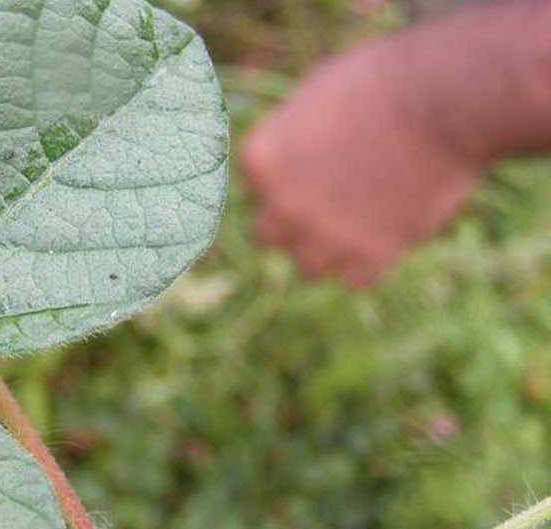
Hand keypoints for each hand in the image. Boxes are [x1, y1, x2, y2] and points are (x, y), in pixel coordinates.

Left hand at [241, 39, 482, 287]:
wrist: (442, 102)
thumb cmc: (382, 79)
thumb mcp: (316, 90)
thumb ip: (292, 131)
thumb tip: (291, 145)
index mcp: (260, 161)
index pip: (256, 186)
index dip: (289, 174)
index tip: (321, 158)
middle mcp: (280, 206)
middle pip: (270, 234)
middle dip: (297, 220)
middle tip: (334, 198)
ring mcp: (322, 236)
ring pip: (309, 265)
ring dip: (330, 248)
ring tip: (364, 218)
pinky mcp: (368, 257)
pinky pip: (354, 279)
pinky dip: (370, 262)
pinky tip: (388, 231)